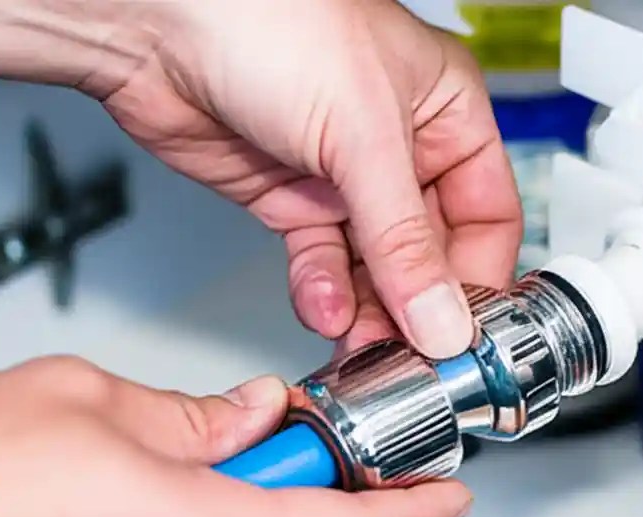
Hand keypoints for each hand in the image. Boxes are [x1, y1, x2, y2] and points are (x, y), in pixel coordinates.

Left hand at [0, 0, 521, 356]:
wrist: (154, 22)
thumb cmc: (267, 21)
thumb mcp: (362, 136)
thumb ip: (404, 242)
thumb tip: (445, 319)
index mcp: (445, 109)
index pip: (488, 215)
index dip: (480, 279)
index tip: (468, 336)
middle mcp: (399, 145)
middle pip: (429, 252)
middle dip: (418, 307)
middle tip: (411, 357)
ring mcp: (342, 175)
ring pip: (375, 268)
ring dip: (369, 311)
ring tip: (361, 345)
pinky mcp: (290, 199)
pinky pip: (320, 264)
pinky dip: (321, 293)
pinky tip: (323, 310)